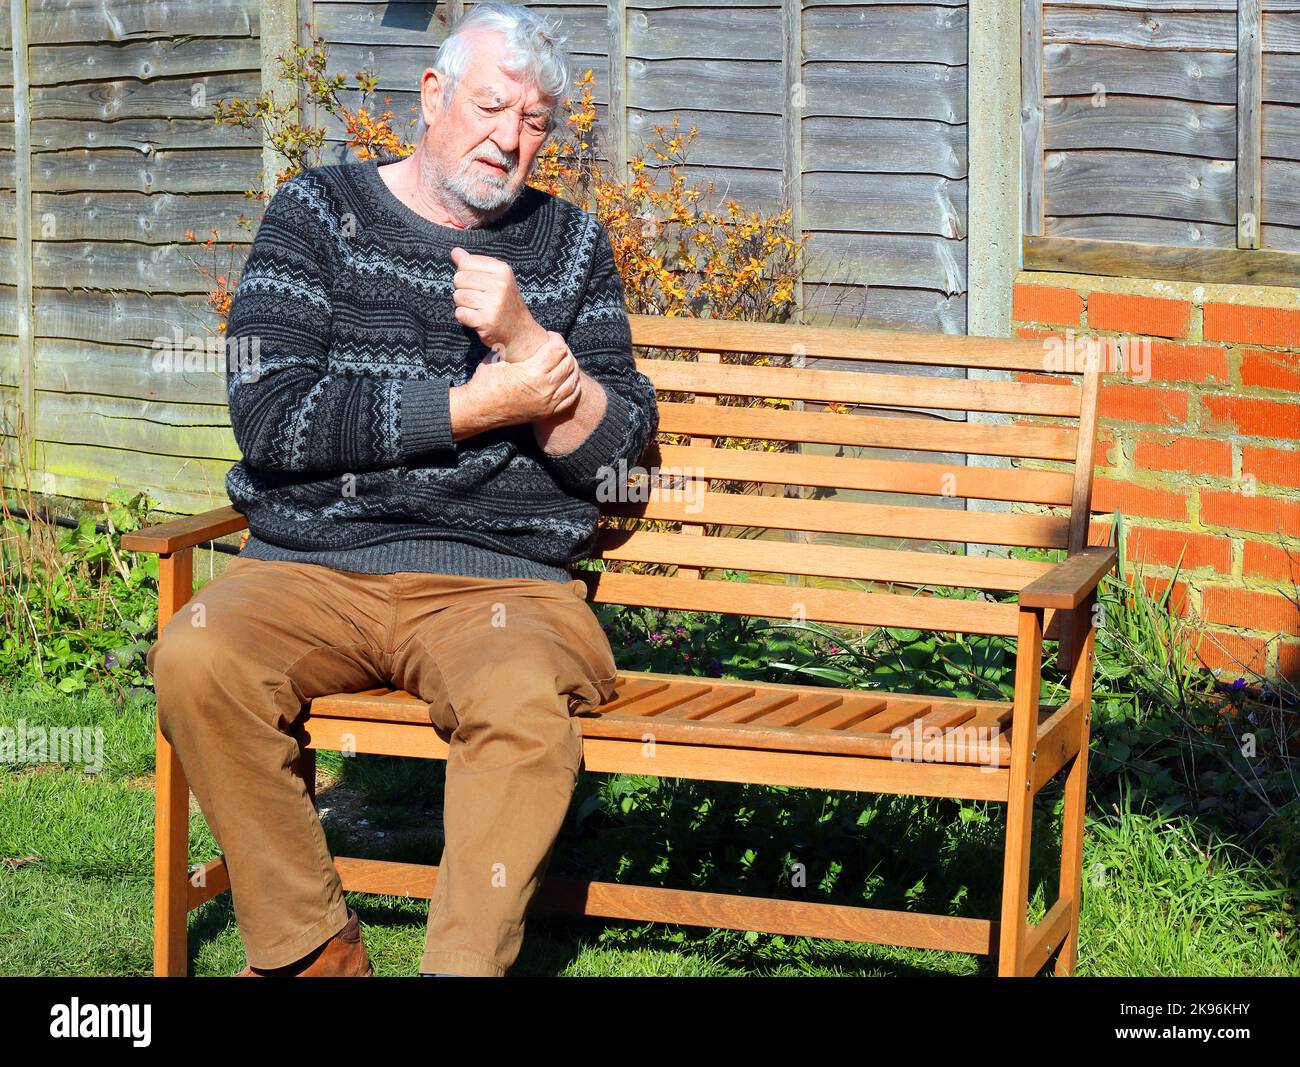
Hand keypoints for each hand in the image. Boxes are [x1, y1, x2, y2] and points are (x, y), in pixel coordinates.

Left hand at [450, 246, 545, 361]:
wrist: (520, 334)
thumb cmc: (506, 304)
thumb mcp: (496, 280)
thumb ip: (475, 264)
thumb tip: (455, 251)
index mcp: (503, 270)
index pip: (465, 263)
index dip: (466, 274)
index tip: (479, 285)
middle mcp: (500, 285)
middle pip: (459, 279)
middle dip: (463, 290)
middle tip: (479, 300)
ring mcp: (493, 303)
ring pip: (458, 296)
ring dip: (463, 305)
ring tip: (478, 309)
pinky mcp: (486, 320)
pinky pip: (460, 313)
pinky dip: (464, 318)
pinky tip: (477, 320)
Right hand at [462, 330, 581, 426]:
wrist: (480, 409)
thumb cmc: (486, 380)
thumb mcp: (498, 355)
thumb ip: (516, 345)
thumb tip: (524, 333)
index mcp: (533, 372)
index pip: (559, 349)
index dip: (556, 338)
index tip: (549, 336)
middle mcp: (545, 389)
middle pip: (569, 363)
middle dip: (564, 351)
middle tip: (556, 347)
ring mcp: (548, 403)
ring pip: (573, 380)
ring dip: (570, 367)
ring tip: (562, 360)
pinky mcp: (547, 412)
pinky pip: (571, 397)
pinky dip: (572, 385)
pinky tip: (566, 377)